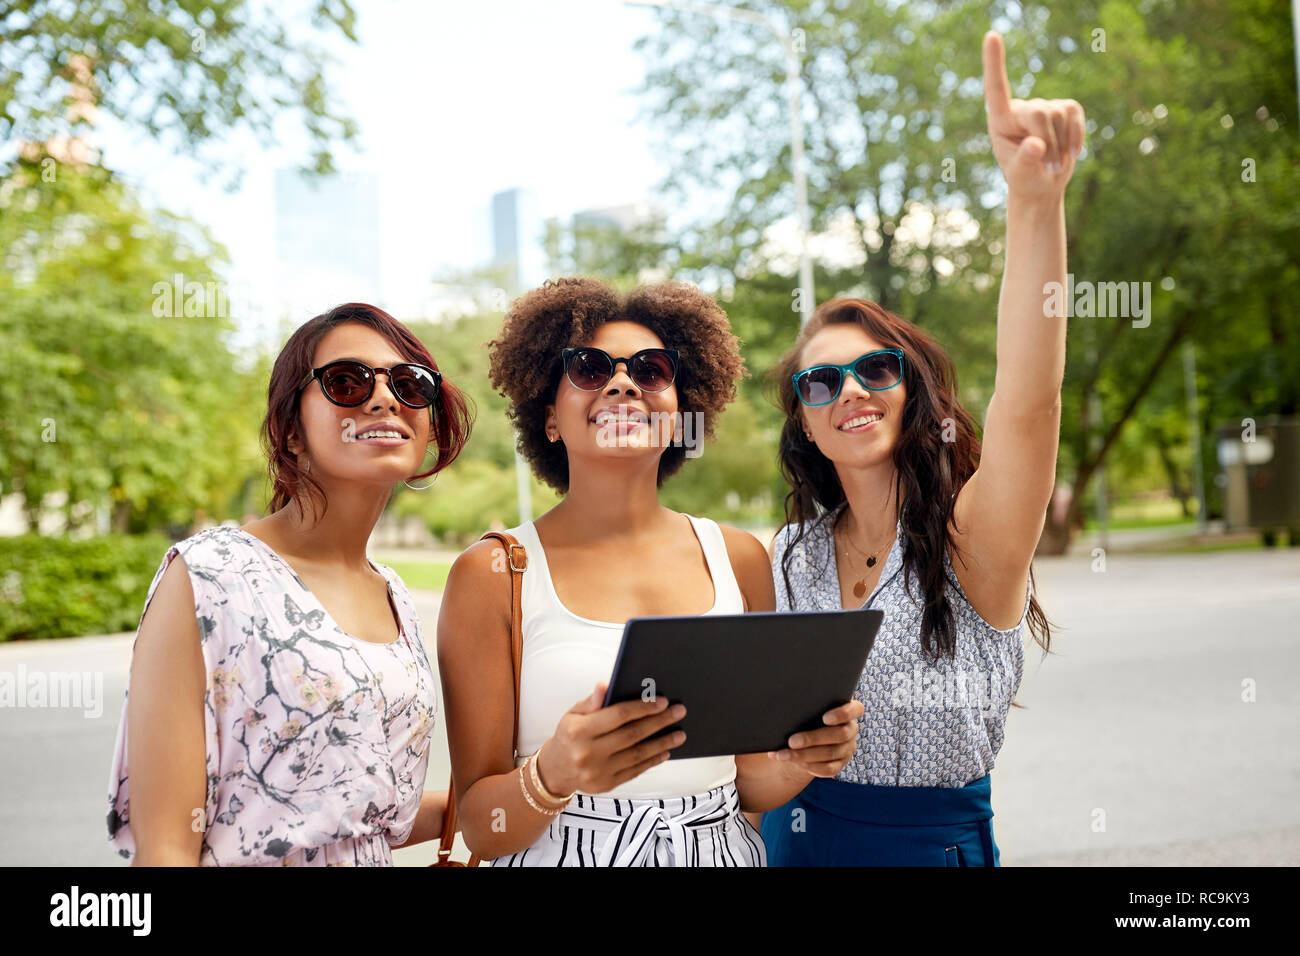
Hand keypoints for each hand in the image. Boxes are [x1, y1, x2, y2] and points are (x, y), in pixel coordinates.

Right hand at [535, 682, 686, 795]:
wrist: (556, 768)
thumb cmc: (569, 735)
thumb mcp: (574, 713)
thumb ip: (593, 701)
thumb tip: (606, 684)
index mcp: (578, 731)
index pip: (617, 715)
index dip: (642, 707)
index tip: (662, 701)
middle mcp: (588, 753)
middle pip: (632, 734)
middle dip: (659, 722)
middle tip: (678, 712)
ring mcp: (598, 772)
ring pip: (638, 754)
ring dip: (662, 743)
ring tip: (679, 734)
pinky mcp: (607, 784)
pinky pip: (635, 771)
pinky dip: (652, 760)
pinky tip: (665, 751)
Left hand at [768, 698, 864, 777]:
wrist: (805, 738)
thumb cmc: (804, 715)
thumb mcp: (806, 709)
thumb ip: (803, 707)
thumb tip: (782, 710)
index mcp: (848, 710)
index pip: (856, 709)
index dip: (843, 714)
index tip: (825, 718)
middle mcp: (851, 729)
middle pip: (840, 734)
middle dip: (813, 738)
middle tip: (791, 741)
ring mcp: (847, 749)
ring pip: (830, 753)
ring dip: (804, 755)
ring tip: (783, 755)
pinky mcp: (839, 764)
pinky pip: (828, 769)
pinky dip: (810, 766)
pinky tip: (794, 763)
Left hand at [983, 30, 1085, 199]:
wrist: (1044, 185)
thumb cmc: (1027, 180)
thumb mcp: (1022, 177)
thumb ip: (1025, 161)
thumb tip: (1035, 144)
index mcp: (1000, 120)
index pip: (996, 89)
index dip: (994, 63)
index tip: (992, 35)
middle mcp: (1019, 108)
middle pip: (1040, 112)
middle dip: (1048, 140)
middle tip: (1048, 166)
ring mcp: (1043, 106)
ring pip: (1060, 114)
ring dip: (1061, 145)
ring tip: (1053, 163)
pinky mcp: (1065, 108)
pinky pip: (1075, 113)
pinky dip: (1076, 136)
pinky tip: (1070, 152)